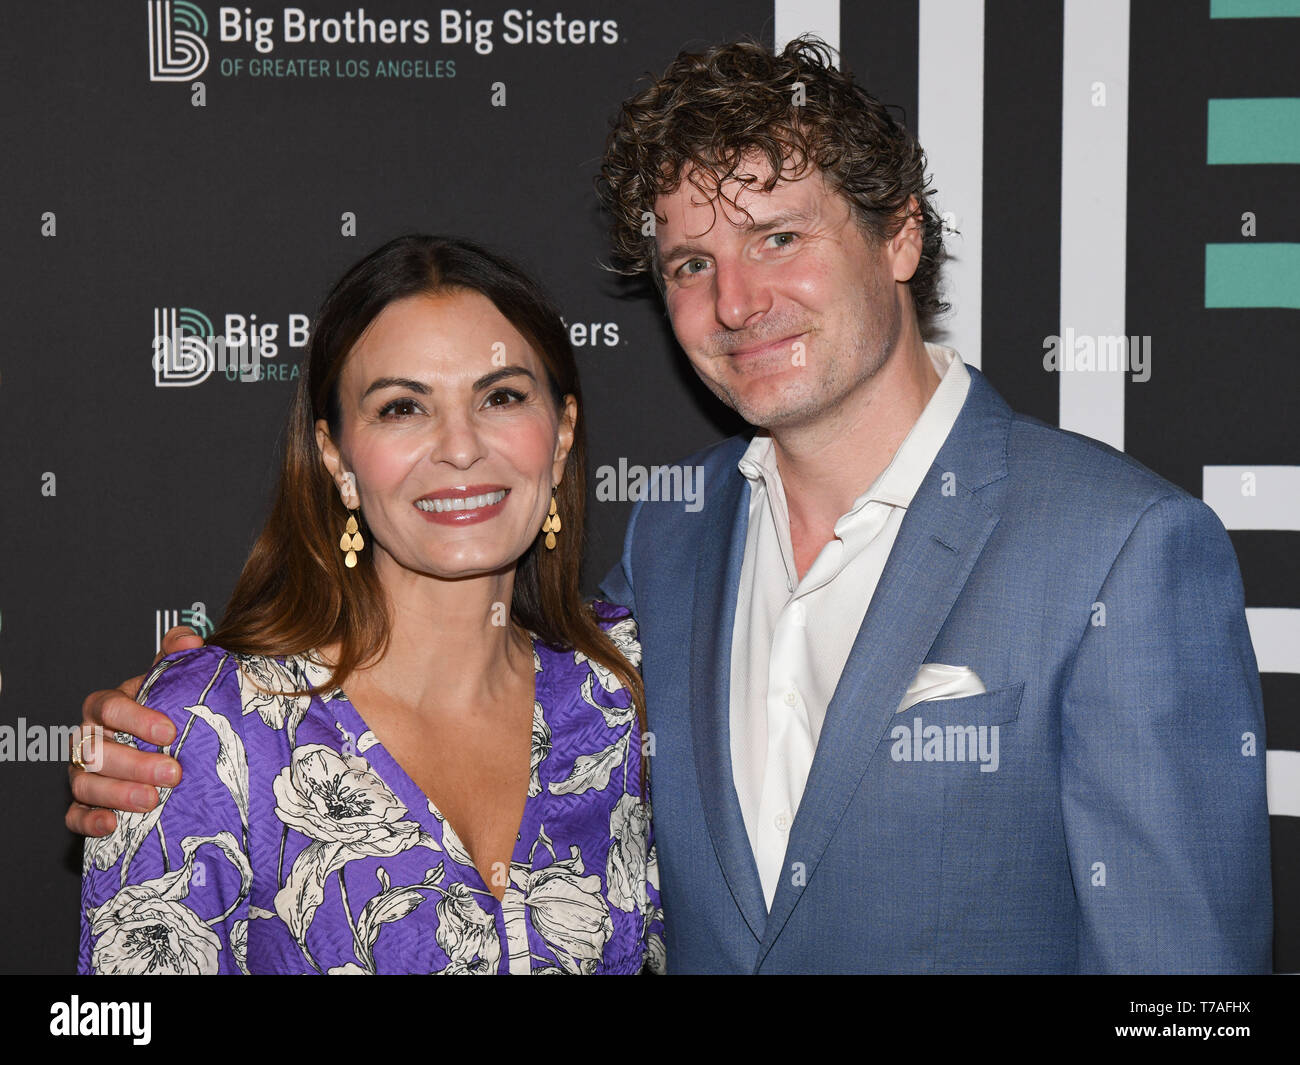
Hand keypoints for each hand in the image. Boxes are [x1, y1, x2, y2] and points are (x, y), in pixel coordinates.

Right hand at [65, 626, 205, 836]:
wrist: (166, 742)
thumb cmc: (166, 708)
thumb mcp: (172, 679)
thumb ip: (178, 654)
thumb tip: (190, 642)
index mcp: (105, 706)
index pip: (109, 707)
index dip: (136, 719)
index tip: (169, 732)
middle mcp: (88, 738)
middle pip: (96, 750)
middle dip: (134, 764)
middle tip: (173, 773)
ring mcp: (83, 772)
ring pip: (85, 783)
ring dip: (117, 794)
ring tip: (152, 801)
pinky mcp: (84, 804)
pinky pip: (76, 815)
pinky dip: (89, 821)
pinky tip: (112, 825)